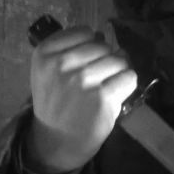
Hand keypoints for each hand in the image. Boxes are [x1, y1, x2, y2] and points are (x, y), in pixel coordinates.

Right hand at [24, 27, 136, 172]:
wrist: (57, 141)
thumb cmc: (57, 103)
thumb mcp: (50, 71)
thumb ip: (72, 50)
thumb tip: (104, 34)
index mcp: (45, 53)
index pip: (84, 32)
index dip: (91, 45)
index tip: (85, 61)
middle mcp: (61, 63)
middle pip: (103, 46)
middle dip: (105, 59)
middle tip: (97, 78)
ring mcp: (82, 80)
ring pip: (118, 59)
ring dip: (117, 72)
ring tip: (106, 86)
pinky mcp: (102, 97)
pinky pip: (128, 77)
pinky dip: (127, 84)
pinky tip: (114, 94)